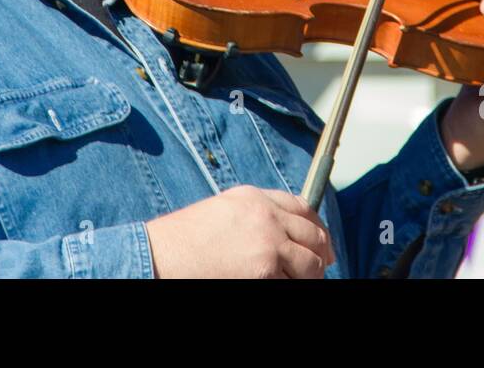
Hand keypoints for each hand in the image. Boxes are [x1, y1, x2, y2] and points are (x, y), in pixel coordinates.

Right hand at [143, 185, 334, 277]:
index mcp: (255, 198)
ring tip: (297, 281)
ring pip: (311, 264)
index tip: (321, 241)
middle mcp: (267, 216)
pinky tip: (278, 284)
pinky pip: (294, 282)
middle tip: (321, 267)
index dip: (316, 226)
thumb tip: (282, 232)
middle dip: (320, 253)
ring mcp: (269, 244)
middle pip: (313, 234)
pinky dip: (291, 285)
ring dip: (309, 275)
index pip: (302, 207)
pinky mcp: (266, 271)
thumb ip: (254, 215)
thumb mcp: (223, 211)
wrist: (161, 257)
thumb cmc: (183, 240)